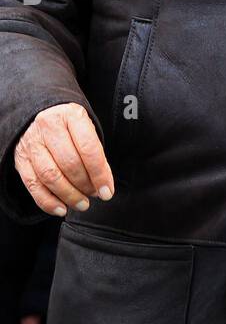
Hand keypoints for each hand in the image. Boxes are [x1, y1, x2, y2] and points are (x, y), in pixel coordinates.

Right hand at [14, 101, 114, 215]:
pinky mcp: (21, 158)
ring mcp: (32, 143)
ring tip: (82, 204)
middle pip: (69, 163)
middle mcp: (48, 126)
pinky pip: (33, 185)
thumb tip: (103, 186)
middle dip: (85, 185)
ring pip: (50, 175)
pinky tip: (61, 208)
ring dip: (68, 195)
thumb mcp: (86, 130)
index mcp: (71, 116)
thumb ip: (96, 155)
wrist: (42, 114)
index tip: (107, 192)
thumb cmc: (70, 127)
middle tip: (93, 195)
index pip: (88, 149)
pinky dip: (48, 202)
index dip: (99, 174)